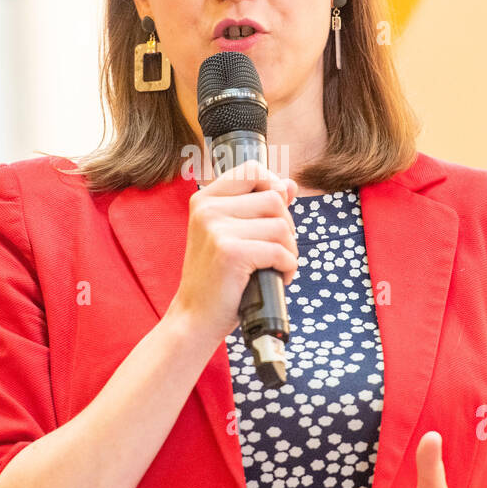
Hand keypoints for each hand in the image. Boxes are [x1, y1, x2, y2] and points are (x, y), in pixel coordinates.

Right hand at [168, 159, 298, 340]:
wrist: (196, 317)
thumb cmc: (218, 277)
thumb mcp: (233, 235)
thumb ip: (259, 207)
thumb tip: (290, 184)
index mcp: (205, 199)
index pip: (252, 170)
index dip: (274, 187)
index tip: (274, 214)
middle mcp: (207, 209)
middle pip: (274, 199)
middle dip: (286, 227)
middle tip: (276, 251)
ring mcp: (217, 229)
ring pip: (281, 226)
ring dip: (289, 250)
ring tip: (275, 266)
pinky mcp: (230, 252)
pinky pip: (280, 250)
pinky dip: (288, 267)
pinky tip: (276, 277)